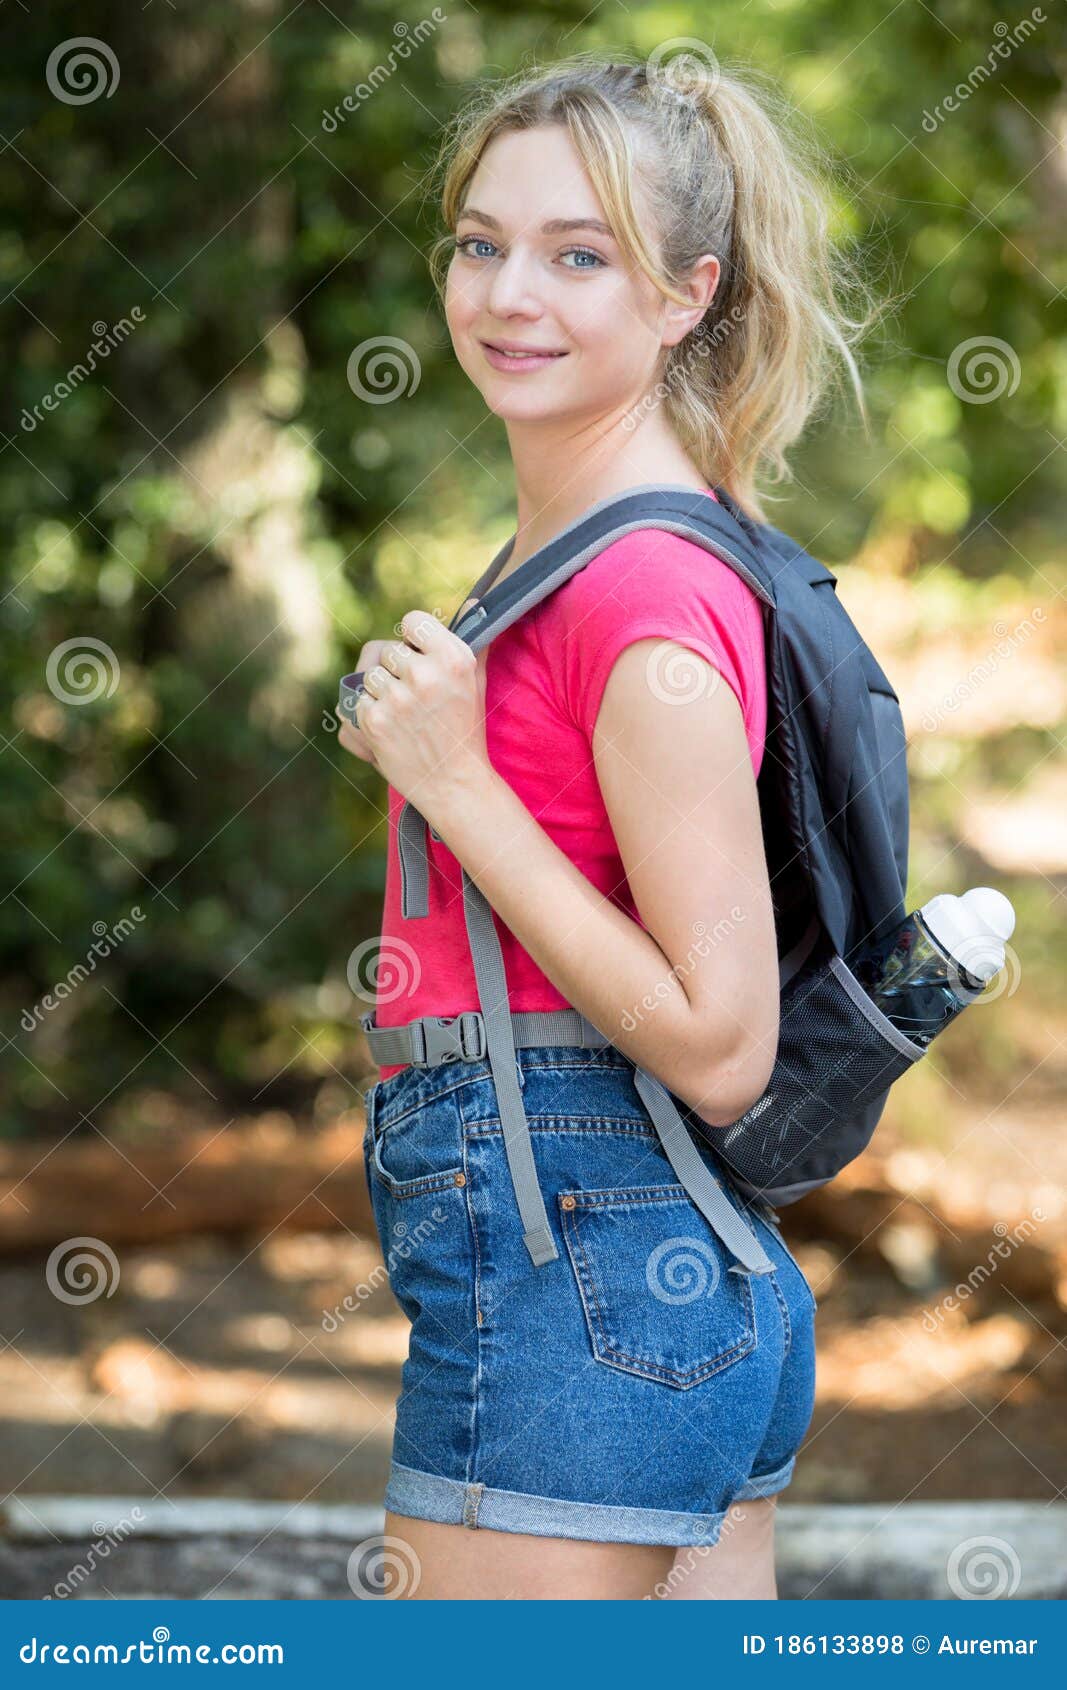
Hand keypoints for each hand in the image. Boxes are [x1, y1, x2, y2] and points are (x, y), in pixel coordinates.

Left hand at [338, 610, 491, 817]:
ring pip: (369, 675)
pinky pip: (357, 700)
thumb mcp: (476, 682)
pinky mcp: (374, 720)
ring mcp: (397, 698)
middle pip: (386, 650)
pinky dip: (368, 714)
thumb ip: (472, 641)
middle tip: (412, 697)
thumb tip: (474, 603)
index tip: (416, 654)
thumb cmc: (465, 730)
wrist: (453, 782)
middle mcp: (425, 674)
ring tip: (401, 714)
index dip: (411, 639)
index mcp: (453, 658)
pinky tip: (391, 728)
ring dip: (379, 692)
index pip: (412, 622)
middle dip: (394, 671)